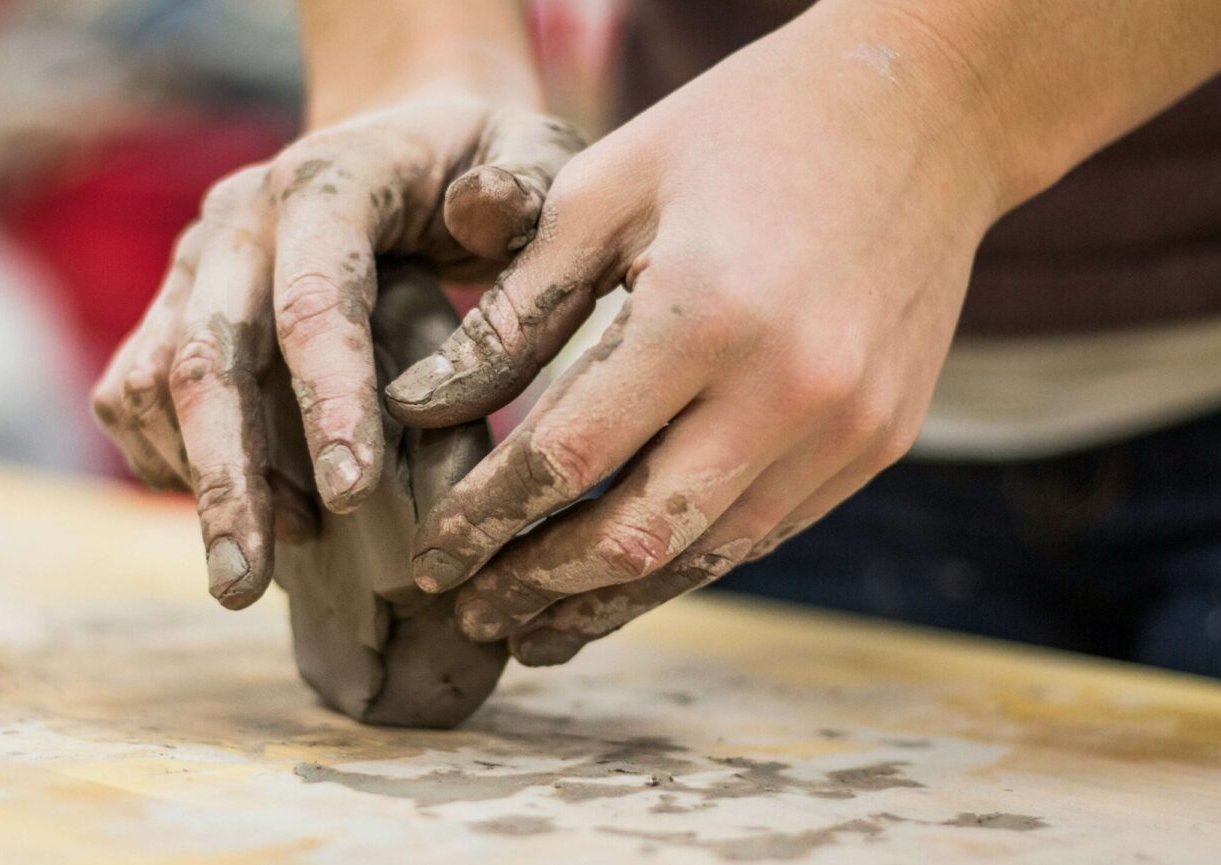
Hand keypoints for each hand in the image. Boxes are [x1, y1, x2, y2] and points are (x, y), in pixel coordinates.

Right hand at [91, 98, 583, 608]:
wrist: (400, 139)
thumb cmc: (481, 163)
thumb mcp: (532, 150)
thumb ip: (525, 183)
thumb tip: (480, 213)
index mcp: (328, 184)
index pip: (315, 298)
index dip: (329, 400)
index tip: (354, 499)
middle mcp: (239, 221)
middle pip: (205, 355)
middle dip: (226, 478)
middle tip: (242, 586)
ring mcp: (193, 265)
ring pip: (151, 383)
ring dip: (198, 481)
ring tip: (259, 566)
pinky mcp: (170, 306)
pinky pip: (134, 395)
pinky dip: (170, 464)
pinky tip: (242, 513)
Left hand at [386, 21, 1004, 664]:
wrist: (923, 110)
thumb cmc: (739, 132)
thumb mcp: (605, 189)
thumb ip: (513, 309)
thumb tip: (418, 407)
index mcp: (704, 314)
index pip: (565, 457)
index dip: (484, 519)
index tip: (428, 557)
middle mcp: (789, 389)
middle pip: (635, 535)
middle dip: (538, 587)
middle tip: (471, 614)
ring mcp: (849, 426)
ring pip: (707, 555)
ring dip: (613, 601)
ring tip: (538, 631)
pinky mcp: (882, 440)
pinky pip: (768, 529)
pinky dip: (689, 559)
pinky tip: (632, 575)